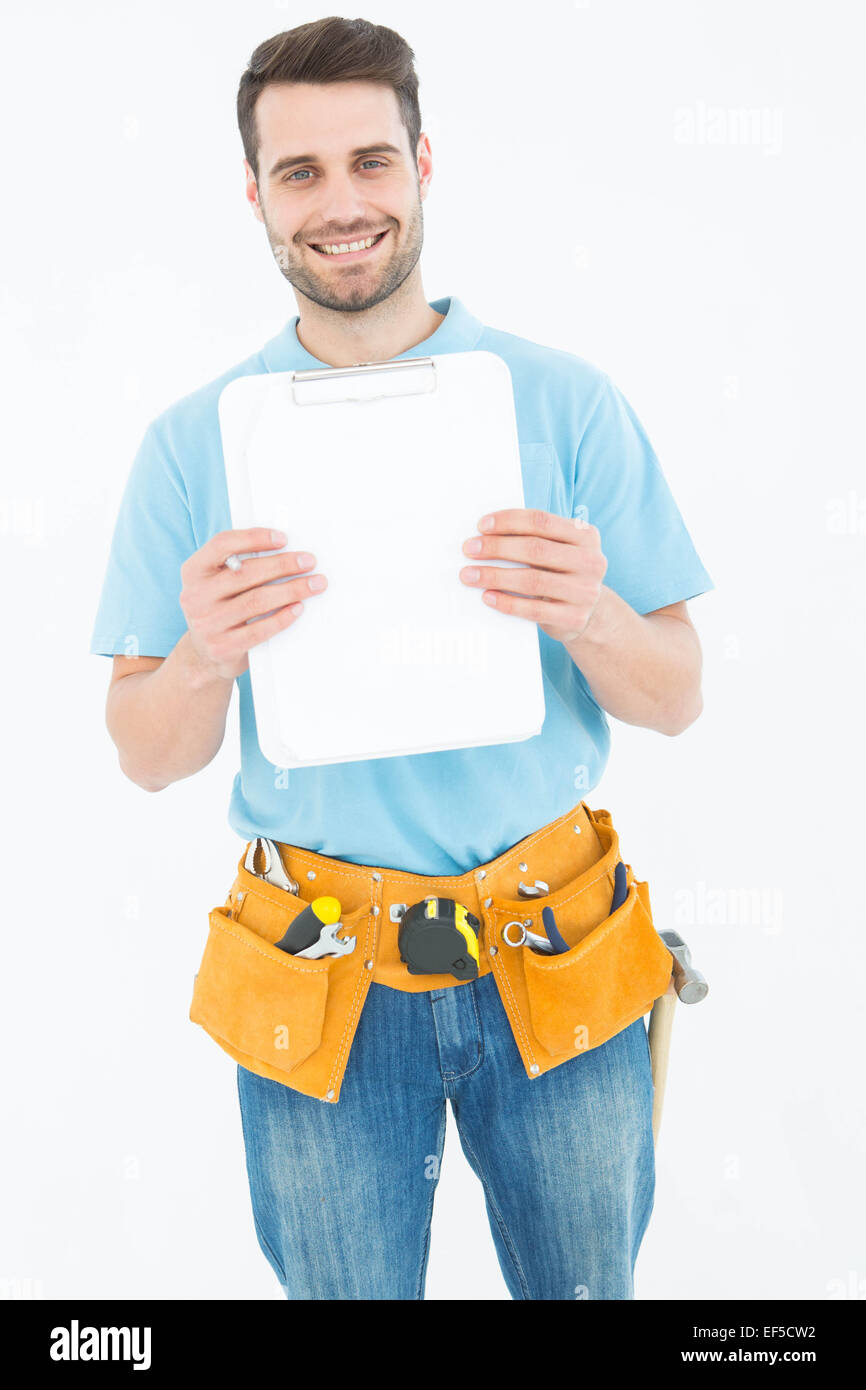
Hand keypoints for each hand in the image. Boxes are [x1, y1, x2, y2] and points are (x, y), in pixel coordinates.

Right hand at [179, 528, 327, 679]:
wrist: (204, 655)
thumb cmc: (218, 609)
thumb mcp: (215, 583)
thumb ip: (237, 565)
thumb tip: (283, 551)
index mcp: (194, 571)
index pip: (222, 544)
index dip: (254, 538)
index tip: (283, 538)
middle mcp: (196, 596)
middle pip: (246, 573)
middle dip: (283, 565)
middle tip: (308, 561)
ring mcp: (208, 624)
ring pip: (257, 601)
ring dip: (291, 590)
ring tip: (313, 584)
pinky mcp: (224, 647)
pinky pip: (260, 629)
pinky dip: (283, 617)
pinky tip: (298, 608)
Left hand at [459, 509, 606, 642]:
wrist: (591, 613)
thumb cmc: (563, 573)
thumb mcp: (560, 549)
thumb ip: (535, 537)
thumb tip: (487, 534)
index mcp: (586, 535)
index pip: (542, 522)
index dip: (509, 521)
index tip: (481, 526)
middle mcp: (591, 561)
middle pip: (536, 549)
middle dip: (497, 548)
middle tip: (470, 549)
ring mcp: (585, 591)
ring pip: (533, 581)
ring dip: (495, 576)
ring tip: (470, 574)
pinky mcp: (574, 617)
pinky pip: (534, 610)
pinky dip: (507, 602)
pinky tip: (487, 596)